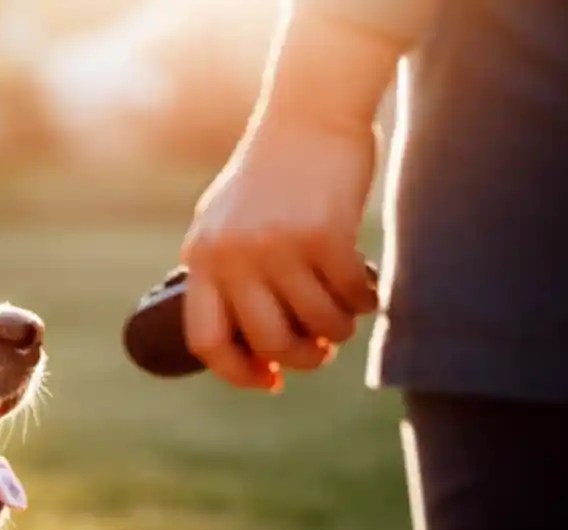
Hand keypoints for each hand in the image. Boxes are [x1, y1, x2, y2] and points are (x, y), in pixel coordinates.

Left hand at [181, 117, 379, 390]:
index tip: (269, 381)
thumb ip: (224, 272)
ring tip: (344, 315)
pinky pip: (348, 295)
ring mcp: (275, 245)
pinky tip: (366, 292)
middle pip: (267, 341)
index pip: (205, 340)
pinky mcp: (322, 235)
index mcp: (202, 257)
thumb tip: (245, 343)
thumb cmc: (272, 173)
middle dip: (301, 359)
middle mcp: (231, 255)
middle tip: (321, 350)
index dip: (238, 372)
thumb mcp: (225, 220)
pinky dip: (363, 302)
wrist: (309, 111)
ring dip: (338, 330)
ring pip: (316, 324)